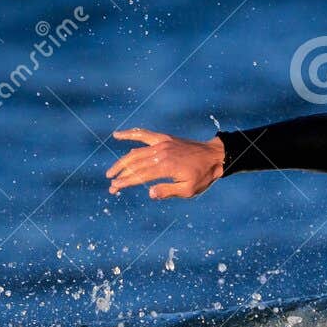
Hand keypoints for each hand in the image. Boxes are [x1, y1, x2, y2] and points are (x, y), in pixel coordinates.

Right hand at [106, 129, 224, 198]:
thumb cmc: (203, 176)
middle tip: (111, 184)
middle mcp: (161, 153)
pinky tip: (117, 135)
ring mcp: (161, 143)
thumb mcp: (189, 190)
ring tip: (111, 171)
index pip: (139, 175)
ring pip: (136, 151)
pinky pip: (143, 134)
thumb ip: (168, 191)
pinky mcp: (164, 138)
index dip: (125, 182)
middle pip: (134, 163)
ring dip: (122, 161)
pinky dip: (130, 134)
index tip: (115, 188)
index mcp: (166, 167)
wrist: (214, 156)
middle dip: (120, 174)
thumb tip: (149, 193)